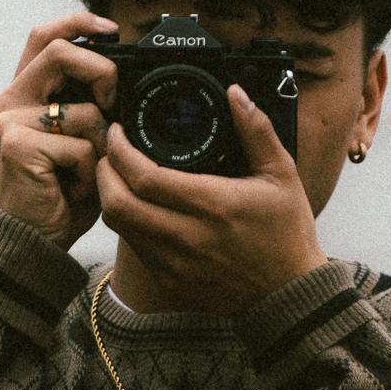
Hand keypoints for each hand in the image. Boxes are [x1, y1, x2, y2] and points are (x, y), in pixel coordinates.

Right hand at [0, 10, 119, 249]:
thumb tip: (120, 80)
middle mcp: (9, 101)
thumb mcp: (77, 140)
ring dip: (99, 144)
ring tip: (84, 171)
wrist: (34, 240)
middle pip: (60, 51)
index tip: (112, 30)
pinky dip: (88, 171)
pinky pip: (78, 146)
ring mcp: (9, 122)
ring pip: (81, 109)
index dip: (78, 22)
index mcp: (22, 94)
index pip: (44, 37)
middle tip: (113, 101)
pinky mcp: (18, 146)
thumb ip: (87, 105)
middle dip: (101, 72)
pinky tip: (73, 189)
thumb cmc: (59, 193)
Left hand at [93, 85, 328, 313]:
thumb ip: (257, 131)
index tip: (118, 133)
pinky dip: (127, 220)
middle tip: (109, 151)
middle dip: (103, 170)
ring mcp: (175, 262)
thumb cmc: (287, 234)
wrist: (287, 296)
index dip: (120, 151)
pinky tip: (136, 205)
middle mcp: (188, 236)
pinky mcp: (170, 279)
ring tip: (117, 174)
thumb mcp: (281, 175)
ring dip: (109, 196)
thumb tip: (236, 94)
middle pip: (117, 202)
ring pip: (118, 225)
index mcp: (213, 205)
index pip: (144, 177)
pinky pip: (133, 245)